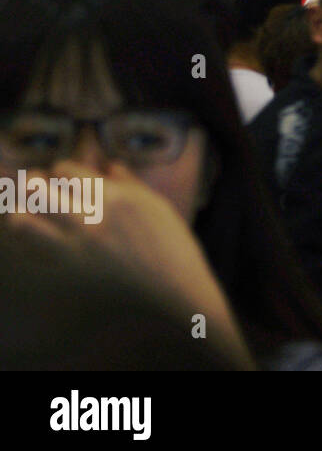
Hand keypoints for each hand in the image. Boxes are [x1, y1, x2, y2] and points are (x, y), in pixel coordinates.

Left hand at [6, 159, 253, 366]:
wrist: (172, 284)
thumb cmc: (170, 241)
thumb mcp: (155, 202)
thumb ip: (128, 181)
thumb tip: (108, 166)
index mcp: (113, 197)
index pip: (66, 171)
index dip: (61, 170)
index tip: (64, 175)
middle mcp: (89, 219)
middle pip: (37, 191)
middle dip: (31, 182)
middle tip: (35, 183)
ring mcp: (75, 247)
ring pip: (23, 222)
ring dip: (20, 211)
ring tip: (27, 209)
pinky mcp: (68, 270)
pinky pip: (32, 252)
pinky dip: (26, 240)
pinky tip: (35, 235)